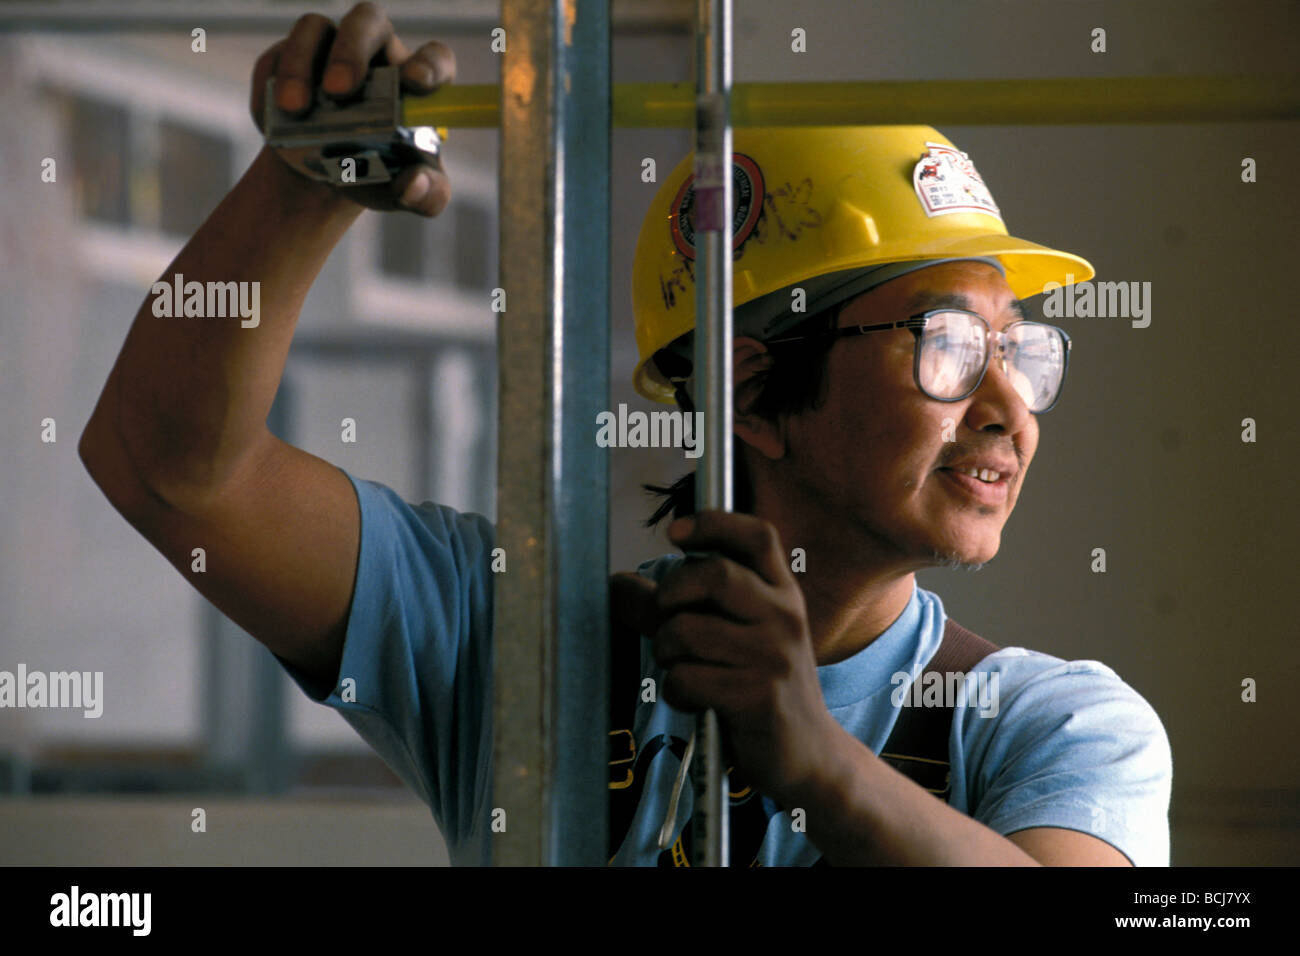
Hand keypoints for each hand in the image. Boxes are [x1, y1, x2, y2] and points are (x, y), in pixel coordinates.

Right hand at [250, 2, 454, 215]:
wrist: (325, 175)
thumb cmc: (378, 173)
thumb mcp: (408, 192)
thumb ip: (427, 195)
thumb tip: (415, 186)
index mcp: (414, 80)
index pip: (433, 56)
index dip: (428, 64)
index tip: (414, 84)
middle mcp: (375, 53)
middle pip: (368, 22)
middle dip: (352, 50)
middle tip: (339, 91)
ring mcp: (328, 50)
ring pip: (314, 28)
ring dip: (300, 64)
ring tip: (295, 109)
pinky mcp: (287, 58)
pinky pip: (275, 57)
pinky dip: (271, 85)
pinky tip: (272, 118)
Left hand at [610, 510, 840, 807]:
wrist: (808, 753)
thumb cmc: (759, 686)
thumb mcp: (735, 636)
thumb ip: (681, 606)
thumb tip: (618, 584)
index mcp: (782, 593)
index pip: (757, 537)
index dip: (714, 524)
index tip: (675, 533)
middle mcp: (784, 616)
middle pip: (715, 575)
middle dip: (672, 595)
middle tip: (665, 617)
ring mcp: (773, 656)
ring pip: (687, 631)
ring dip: (667, 653)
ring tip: (683, 668)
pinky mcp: (758, 696)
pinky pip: (687, 678)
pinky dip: (677, 691)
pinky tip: (695, 700)